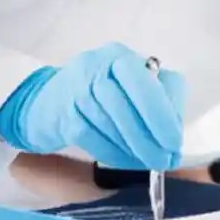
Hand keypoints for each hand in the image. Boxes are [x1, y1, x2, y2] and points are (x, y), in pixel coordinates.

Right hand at [0, 43, 185, 170]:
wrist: (43, 102)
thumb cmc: (99, 94)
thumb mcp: (129, 87)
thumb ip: (157, 99)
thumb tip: (175, 132)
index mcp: (121, 56)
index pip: (150, 83)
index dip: (166, 115)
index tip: (176, 142)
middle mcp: (97, 66)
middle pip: (131, 103)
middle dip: (152, 136)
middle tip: (166, 160)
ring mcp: (75, 88)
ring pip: (112, 123)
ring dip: (135, 149)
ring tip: (151, 163)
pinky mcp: (61, 113)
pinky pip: (92, 137)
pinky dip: (113, 152)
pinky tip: (126, 161)